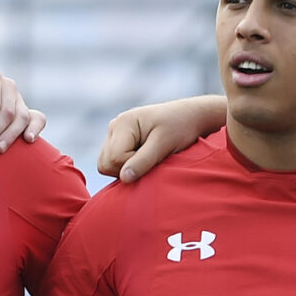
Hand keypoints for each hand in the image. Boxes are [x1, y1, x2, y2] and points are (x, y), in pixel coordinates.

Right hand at [99, 95, 225, 181]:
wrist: (190, 117)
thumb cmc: (180, 127)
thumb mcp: (164, 144)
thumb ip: (144, 161)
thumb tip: (124, 178)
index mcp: (122, 123)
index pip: (114, 159)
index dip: (134, 166)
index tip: (155, 158)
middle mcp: (114, 127)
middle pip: (105, 163)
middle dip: (127, 169)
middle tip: (152, 160)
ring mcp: (114, 134)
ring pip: (106, 165)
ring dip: (126, 168)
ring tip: (149, 158)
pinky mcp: (119, 142)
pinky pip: (112, 163)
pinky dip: (127, 166)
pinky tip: (144, 158)